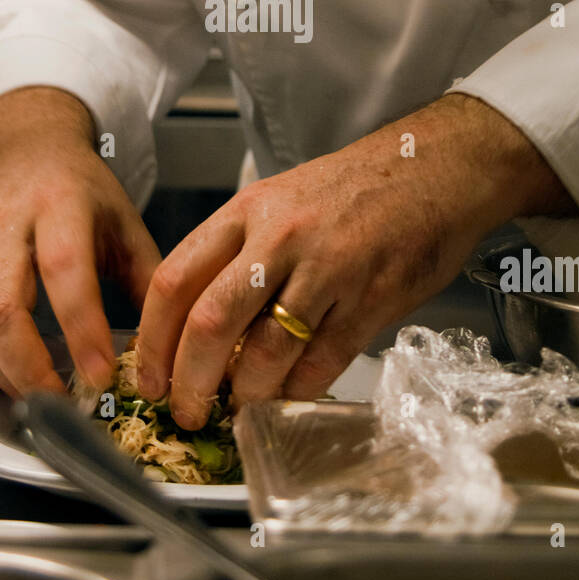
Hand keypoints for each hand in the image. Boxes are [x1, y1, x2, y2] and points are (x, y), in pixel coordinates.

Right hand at [0, 86, 160, 397]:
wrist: (23, 146)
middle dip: (27, 368)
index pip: (65, 270)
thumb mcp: (125, 221)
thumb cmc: (81, 192)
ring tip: (30, 392)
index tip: (99, 378)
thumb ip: (147, 281)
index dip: (80, 330)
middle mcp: (4, 222)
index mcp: (61, 205)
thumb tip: (163, 350)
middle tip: (59, 403)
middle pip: (0, 306)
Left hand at [136, 94, 575, 427]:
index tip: (144, 377)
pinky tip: (288, 395)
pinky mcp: (368, 301)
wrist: (433, 169)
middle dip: (189, 382)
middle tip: (186, 410)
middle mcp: (278, 239)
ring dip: (245, 395)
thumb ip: (237, 255)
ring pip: (264, 353)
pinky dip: (296, 391)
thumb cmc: (351, 189)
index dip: (150, 339)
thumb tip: (194, 330)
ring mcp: (326, 270)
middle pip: (209, 323)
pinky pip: (320, 363)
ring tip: (240, 409)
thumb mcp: (279, 201)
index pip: (174, 280)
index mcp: (246, 212)